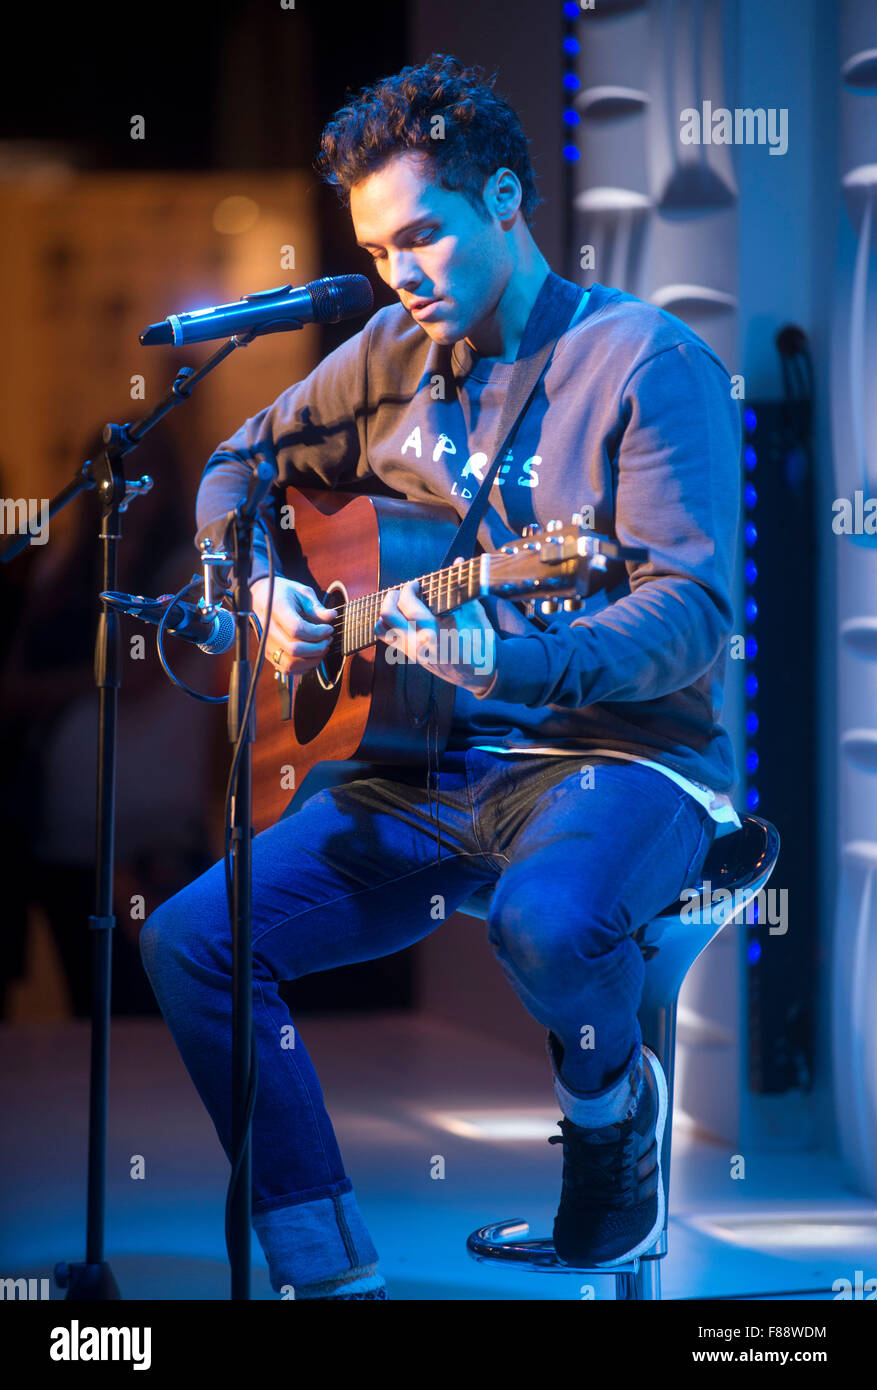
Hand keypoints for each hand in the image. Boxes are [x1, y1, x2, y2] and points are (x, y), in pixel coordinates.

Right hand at [251, 575, 335, 676]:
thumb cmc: (283, 593)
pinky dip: (303, 666)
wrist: (261, 597)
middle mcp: (268, 629)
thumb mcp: (302, 592)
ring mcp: (267, 644)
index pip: (297, 629)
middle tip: (328, 638)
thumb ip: (316, 607)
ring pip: (291, 664)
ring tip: (322, 647)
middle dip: (318, 647)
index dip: (318, 632)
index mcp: (276, 609)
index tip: (329, 628)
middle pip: (294, 649)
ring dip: (312, 659)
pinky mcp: (269, 654)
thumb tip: (332, 617)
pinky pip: (287, 669)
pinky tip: (312, 655)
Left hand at [373, 557, 498, 693]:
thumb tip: (459, 561)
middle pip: (388, 614)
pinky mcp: (409, 657)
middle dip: (393, 596)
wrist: (480, 673)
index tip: (417, 583)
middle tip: (405, 590)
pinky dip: (387, 624)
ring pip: (381, 629)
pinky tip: (401, 617)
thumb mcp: (474, 615)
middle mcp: (418, 645)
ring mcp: (411, 653)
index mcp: (435, 635)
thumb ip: (461, 588)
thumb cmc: (481, 643)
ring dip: (386, 611)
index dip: (409, 589)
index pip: (409, 606)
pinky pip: (387, 638)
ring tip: (398, 603)